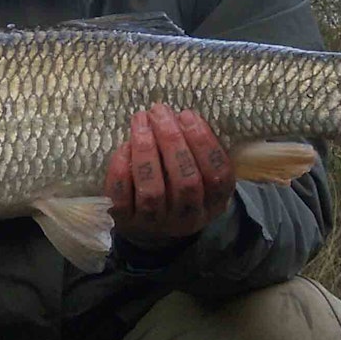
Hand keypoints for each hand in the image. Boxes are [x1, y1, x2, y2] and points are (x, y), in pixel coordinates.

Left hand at [104, 104, 234, 246]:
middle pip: (186, 181)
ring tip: (141, 121)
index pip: (218, 175)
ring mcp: (156, 223)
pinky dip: (122, 169)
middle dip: (172, 141)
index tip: (187, 114)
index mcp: (213, 203)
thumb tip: (180, 116)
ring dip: (146, 151)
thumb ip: (196, 150)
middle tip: (159, 111)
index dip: (204, 143)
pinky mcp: (126, 222)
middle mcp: (188, 217)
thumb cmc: (176, 186)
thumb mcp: (198, 173)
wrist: (149, 228)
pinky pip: (123, 197)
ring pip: (153, 190)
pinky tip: (124, 145)